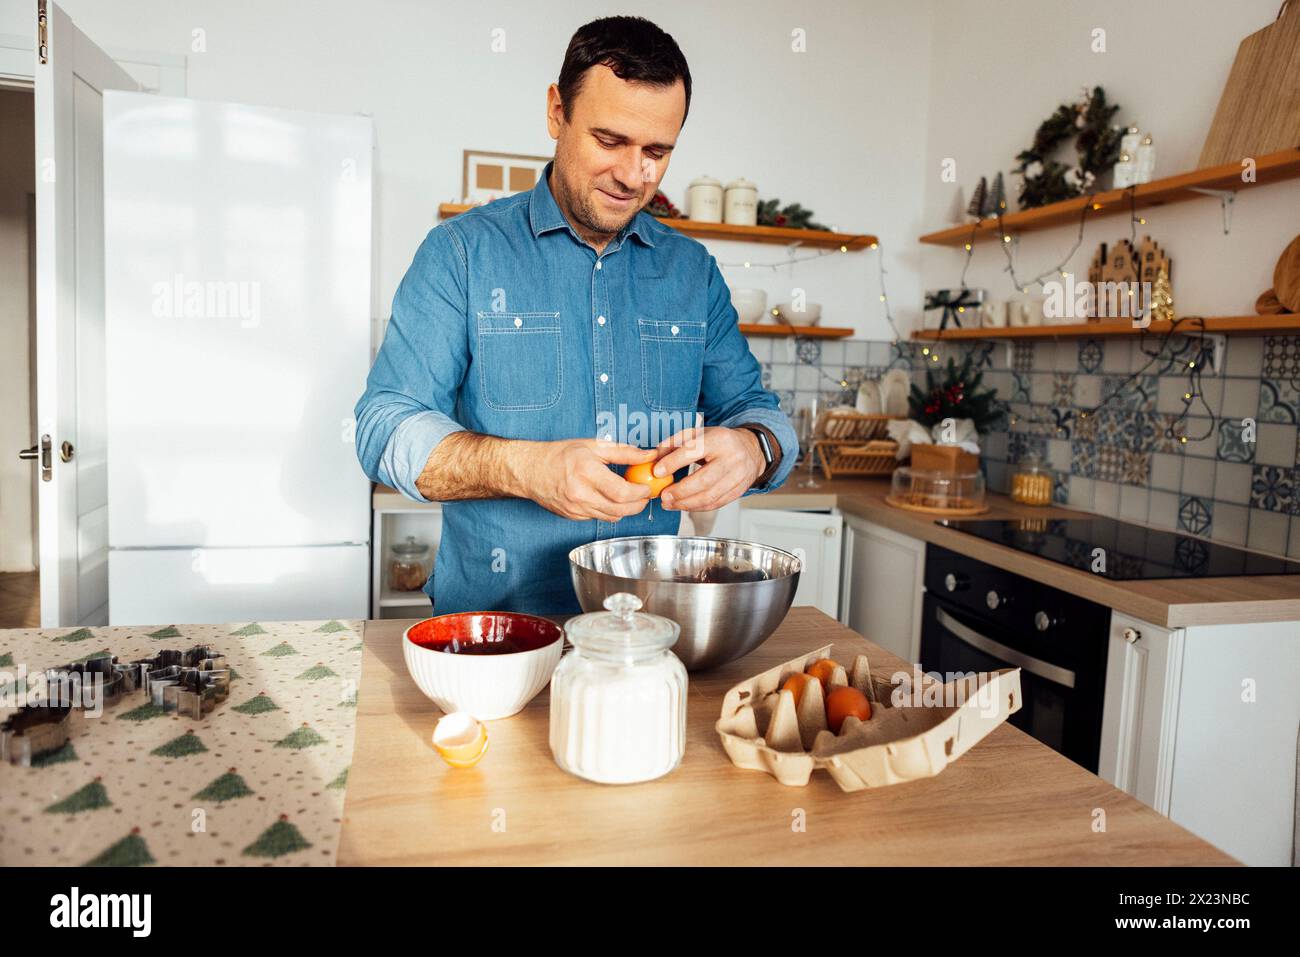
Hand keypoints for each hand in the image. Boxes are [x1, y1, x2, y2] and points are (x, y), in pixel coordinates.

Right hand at [529, 438, 654, 520]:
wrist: (530, 471)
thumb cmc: (559, 455)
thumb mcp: (593, 446)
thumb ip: (624, 452)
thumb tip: (648, 455)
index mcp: (586, 472)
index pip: (621, 492)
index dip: (640, 493)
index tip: (647, 487)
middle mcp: (580, 494)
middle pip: (620, 510)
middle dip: (638, 505)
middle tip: (645, 495)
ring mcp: (575, 509)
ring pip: (611, 517)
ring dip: (626, 509)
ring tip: (631, 496)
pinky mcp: (573, 517)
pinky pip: (599, 518)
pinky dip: (609, 511)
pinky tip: (610, 499)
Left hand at [653, 427, 764, 511]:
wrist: (750, 450)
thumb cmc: (719, 442)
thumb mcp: (698, 433)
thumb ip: (675, 442)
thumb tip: (655, 455)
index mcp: (719, 439)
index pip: (694, 450)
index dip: (674, 462)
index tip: (657, 471)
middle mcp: (731, 458)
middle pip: (704, 480)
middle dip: (680, 491)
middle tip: (663, 496)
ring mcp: (738, 476)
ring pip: (709, 496)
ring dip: (686, 503)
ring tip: (669, 503)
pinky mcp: (739, 491)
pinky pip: (715, 503)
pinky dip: (697, 507)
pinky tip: (684, 506)